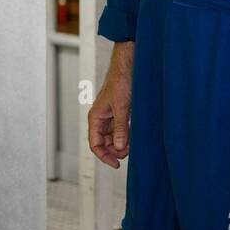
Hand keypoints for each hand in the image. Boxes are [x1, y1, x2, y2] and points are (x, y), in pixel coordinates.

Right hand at [88, 42, 133, 168]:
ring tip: (133, 144)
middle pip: (104, 143)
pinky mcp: (120, 113)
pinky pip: (121, 130)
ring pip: (113, 138)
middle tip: (129, 151)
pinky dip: (126, 136)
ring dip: (122, 144)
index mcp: (95, 117)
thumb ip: (121, 128)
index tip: (116, 164)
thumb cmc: (120, 82)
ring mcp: (110, 117)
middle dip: (115, 150)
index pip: (95, 144)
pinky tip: (134, 137)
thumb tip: (119, 148)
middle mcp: (101, 119)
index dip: (104, 156)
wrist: (128, 66)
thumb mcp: (121, 107)